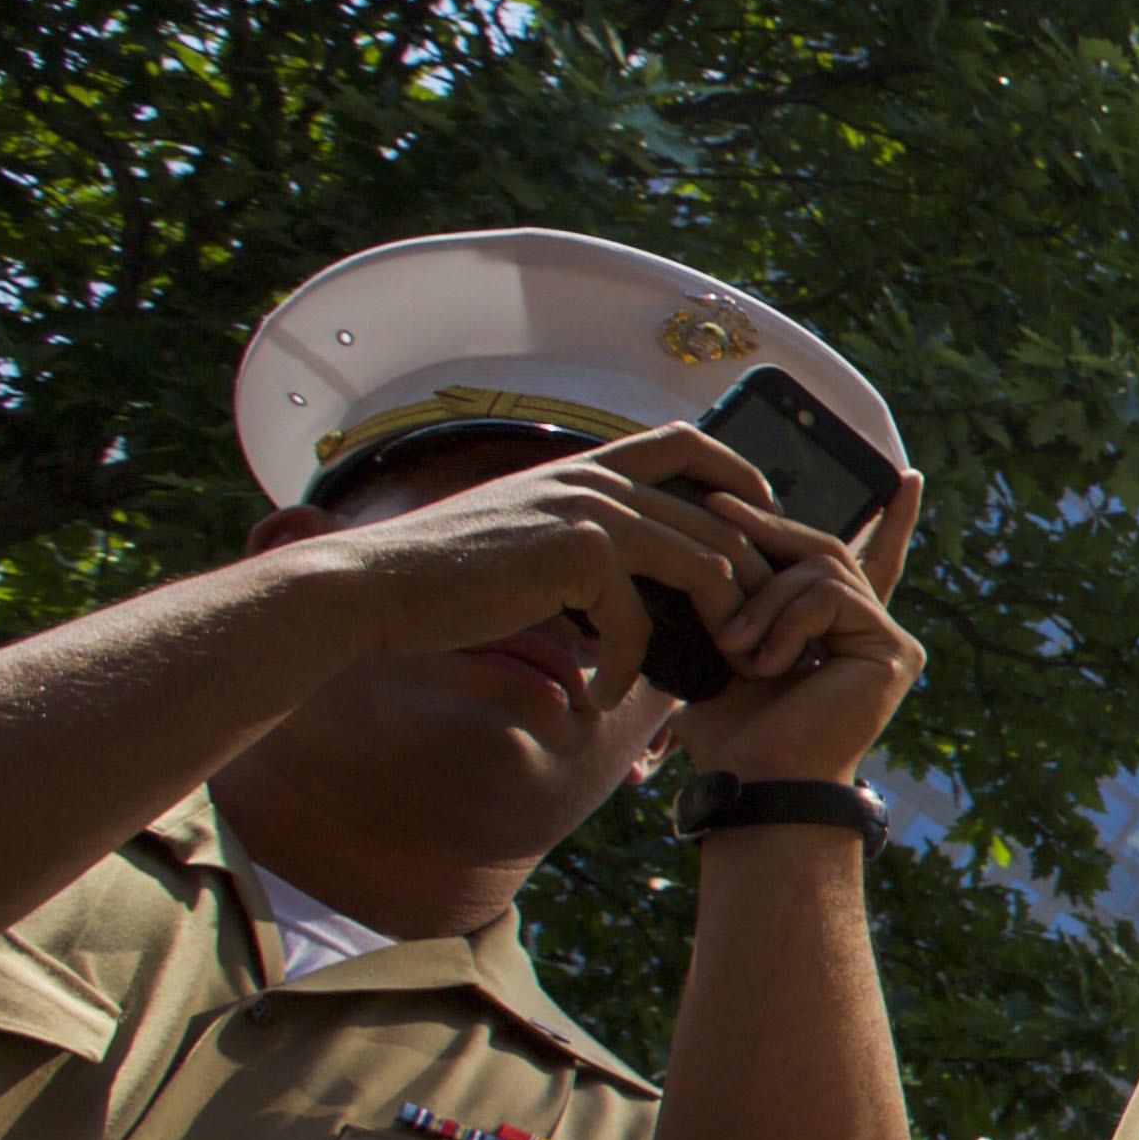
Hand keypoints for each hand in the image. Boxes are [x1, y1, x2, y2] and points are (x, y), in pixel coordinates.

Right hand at [298, 426, 774, 722]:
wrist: (374, 585)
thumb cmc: (444, 573)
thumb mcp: (526, 536)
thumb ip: (583, 539)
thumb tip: (631, 583)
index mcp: (586, 468)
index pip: (687, 442)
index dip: (740, 473)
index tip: (764, 519)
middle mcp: (597, 480)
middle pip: (718, 521)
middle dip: (750, 584)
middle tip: (752, 640)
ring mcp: (592, 511)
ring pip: (704, 565)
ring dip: (715, 628)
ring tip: (707, 670)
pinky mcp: (580, 555)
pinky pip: (641, 624)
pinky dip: (628, 670)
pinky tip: (600, 697)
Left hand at [658, 469, 925, 782]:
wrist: (755, 779)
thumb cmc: (732, 728)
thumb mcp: (729, 641)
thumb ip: (742, 596)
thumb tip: (722, 535)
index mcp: (842, 634)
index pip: (870, 563)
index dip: (892, 522)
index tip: (908, 479)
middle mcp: (875, 633)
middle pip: (825, 550)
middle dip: (767, 531)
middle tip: (715, 511)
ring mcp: (889, 640)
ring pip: (822, 568)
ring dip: (765, 600)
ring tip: (735, 647)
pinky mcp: (894, 649)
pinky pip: (832, 594)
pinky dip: (788, 620)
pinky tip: (770, 662)